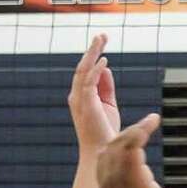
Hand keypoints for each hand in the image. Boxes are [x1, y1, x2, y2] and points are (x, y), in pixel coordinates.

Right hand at [68, 33, 121, 149]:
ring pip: (83, 70)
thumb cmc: (105, 131)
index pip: (85, 72)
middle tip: (102, 35)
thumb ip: (106, 87)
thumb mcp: (109, 105)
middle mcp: (77, 96)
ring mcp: (80, 100)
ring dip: (93, 53)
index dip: (93, 56)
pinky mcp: (86, 105)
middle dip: (92, 50)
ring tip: (101, 39)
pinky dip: (96, 70)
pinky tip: (104, 59)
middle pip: (82, 67)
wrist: (102, 152)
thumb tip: (106, 68)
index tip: (103, 42)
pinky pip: (89, 82)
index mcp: (81, 96)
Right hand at [95, 114, 181, 187]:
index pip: (102, 157)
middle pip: (109, 147)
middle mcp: (107, 183)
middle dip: (126, 133)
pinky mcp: (135, 177)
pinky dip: (143, 128)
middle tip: (145, 126)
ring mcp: (119, 180)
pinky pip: (134, 144)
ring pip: (120, 142)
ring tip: (151, 121)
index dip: (116, 143)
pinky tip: (153, 120)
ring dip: (137, 128)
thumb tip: (144, 181)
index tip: (133, 135)